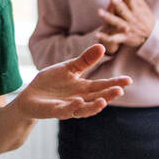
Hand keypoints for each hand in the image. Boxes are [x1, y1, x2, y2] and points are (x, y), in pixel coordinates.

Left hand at [18, 44, 132, 119]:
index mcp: (84, 88)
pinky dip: (73, 107)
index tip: (128, 80)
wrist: (31, 95)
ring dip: (94, 106)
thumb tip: (102, 46)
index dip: (115, 83)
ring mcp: (69, 107)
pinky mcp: (56, 111)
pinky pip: (66, 111)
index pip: (102, 85)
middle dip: (109, 95)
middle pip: (97, 98)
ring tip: (103, 100)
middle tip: (120, 90)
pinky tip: (78, 100)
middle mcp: (80, 99)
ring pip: (85, 109)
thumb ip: (85, 60)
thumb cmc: (52, 81)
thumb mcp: (69, 68)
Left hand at [98, 0, 156, 48]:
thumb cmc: (146, 20)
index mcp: (136, 11)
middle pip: (124, 10)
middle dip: (118, 4)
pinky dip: (105, 37)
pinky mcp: (124, 37)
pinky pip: (113, 38)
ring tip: (99, 11)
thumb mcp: (145, 9)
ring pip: (117, 22)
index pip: (131, 0)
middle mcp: (132, 19)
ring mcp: (128, 28)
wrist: (152, 38)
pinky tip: (96, 34)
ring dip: (108, 17)